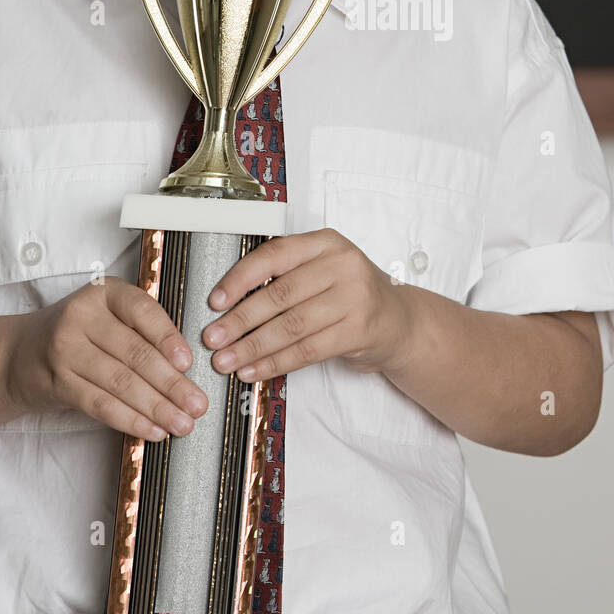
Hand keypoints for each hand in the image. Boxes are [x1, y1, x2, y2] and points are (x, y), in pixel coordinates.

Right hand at [6, 276, 208, 439]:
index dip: (168, 338)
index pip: (143, 312)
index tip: (189, 363)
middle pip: (136, 353)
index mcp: (104, 292)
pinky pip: (101, 404)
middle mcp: (82, 316)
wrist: (20, 353)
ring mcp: (66, 349)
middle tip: (198, 404)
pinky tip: (153, 430)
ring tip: (182, 423)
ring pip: (121, 382)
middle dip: (173, 384)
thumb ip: (142, 329)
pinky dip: (131, 420)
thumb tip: (187, 367)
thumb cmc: (80, 333)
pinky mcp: (57, 381)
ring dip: (157, 407)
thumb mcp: (108, 315)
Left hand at [201, 228, 411, 381]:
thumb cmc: (350, 295)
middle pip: (280, 294)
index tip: (215, 300)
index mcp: (325, 242)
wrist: (400, 321)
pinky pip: (308, 350)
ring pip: (291, 325)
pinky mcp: (359, 330)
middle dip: (240, 320)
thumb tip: (229, 304)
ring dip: (253, 347)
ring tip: (226, 360)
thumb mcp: (323, 270)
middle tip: (212, 337)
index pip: (275, 254)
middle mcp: (342, 264)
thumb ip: (286, 277)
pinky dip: (275, 363)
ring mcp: (354, 297)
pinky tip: (254, 370)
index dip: (240, 278)